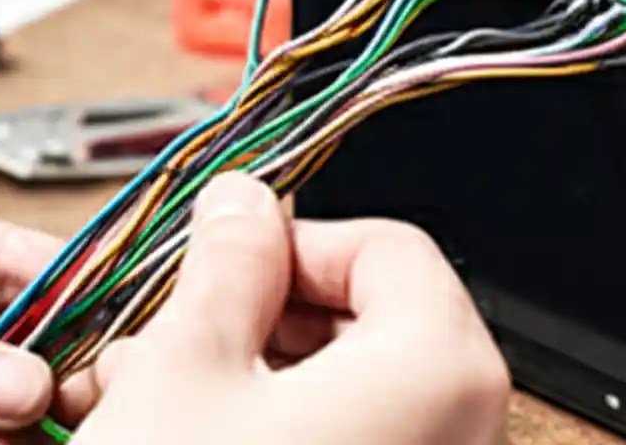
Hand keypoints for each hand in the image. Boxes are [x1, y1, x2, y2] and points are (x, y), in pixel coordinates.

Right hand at [60, 173, 510, 444]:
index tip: (225, 253)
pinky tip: (192, 434)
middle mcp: (464, 427)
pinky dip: (274, 427)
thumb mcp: (189, 369)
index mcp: (442, 369)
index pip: (386, 244)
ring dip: (253, 374)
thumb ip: (225, 263)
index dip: (290, 237)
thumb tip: (241, 204)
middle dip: (260, 311)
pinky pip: (347, 440)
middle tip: (183, 327)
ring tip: (161, 390)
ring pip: (349, 388)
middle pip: (370, 317)